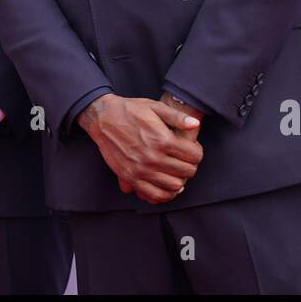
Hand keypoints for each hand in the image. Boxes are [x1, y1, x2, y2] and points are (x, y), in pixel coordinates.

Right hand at [77, 94, 202, 204]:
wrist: (103, 118)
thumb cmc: (130, 111)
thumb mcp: (155, 107)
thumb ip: (177, 117)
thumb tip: (195, 124)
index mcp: (162, 139)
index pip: (194, 156)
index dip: (197, 152)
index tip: (192, 149)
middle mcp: (153, 157)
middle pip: (187, 172)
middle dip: (191, 166)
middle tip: (185, 160)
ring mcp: (141, 170)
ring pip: (174, 186)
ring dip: (180, 179)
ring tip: (176, 171)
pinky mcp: (130, 178)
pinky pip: (155, 195)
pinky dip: (165, 194)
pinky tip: (167, 185)